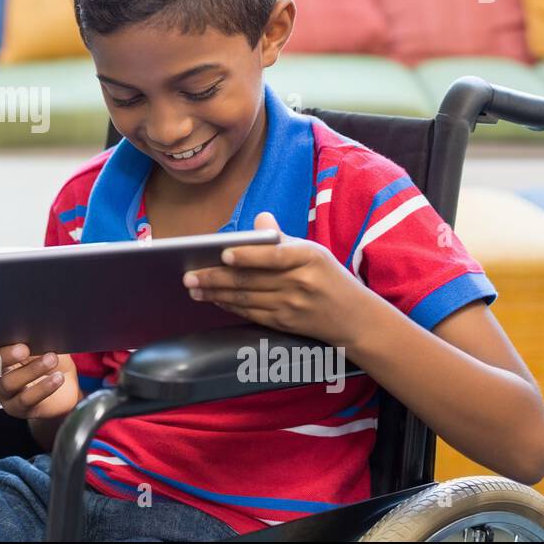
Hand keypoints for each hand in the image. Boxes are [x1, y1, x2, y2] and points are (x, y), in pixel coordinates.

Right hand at [0, 337, 81, 420]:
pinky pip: (25, 399)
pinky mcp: (17, 407)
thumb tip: (30, 322)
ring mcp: (2, 392)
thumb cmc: (46, 353)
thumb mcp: (37, 338)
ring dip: (30, 370)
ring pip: (7, 382)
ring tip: (51, 359)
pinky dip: (42, 387)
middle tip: (25, 348)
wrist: (65, 382)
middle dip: (2, 356)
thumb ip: (27, 331)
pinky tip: (56, 378)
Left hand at [182, 212, 367, 346]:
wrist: (355, 318)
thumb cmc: (328, 277)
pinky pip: (252, 313)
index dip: (248, 256)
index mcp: (309, 257)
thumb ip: (281, 237)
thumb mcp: (313, 251)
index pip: (274, 256)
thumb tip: (260, 219)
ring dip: (216, 294)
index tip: (223, 254)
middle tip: (188, 275)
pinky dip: (230, 305)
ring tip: (193, 288)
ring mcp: (292, 306)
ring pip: (246, 298)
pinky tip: (214, 299)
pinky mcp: (285, 324)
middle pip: (251, 280)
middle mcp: (301, 283)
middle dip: (215, 278)